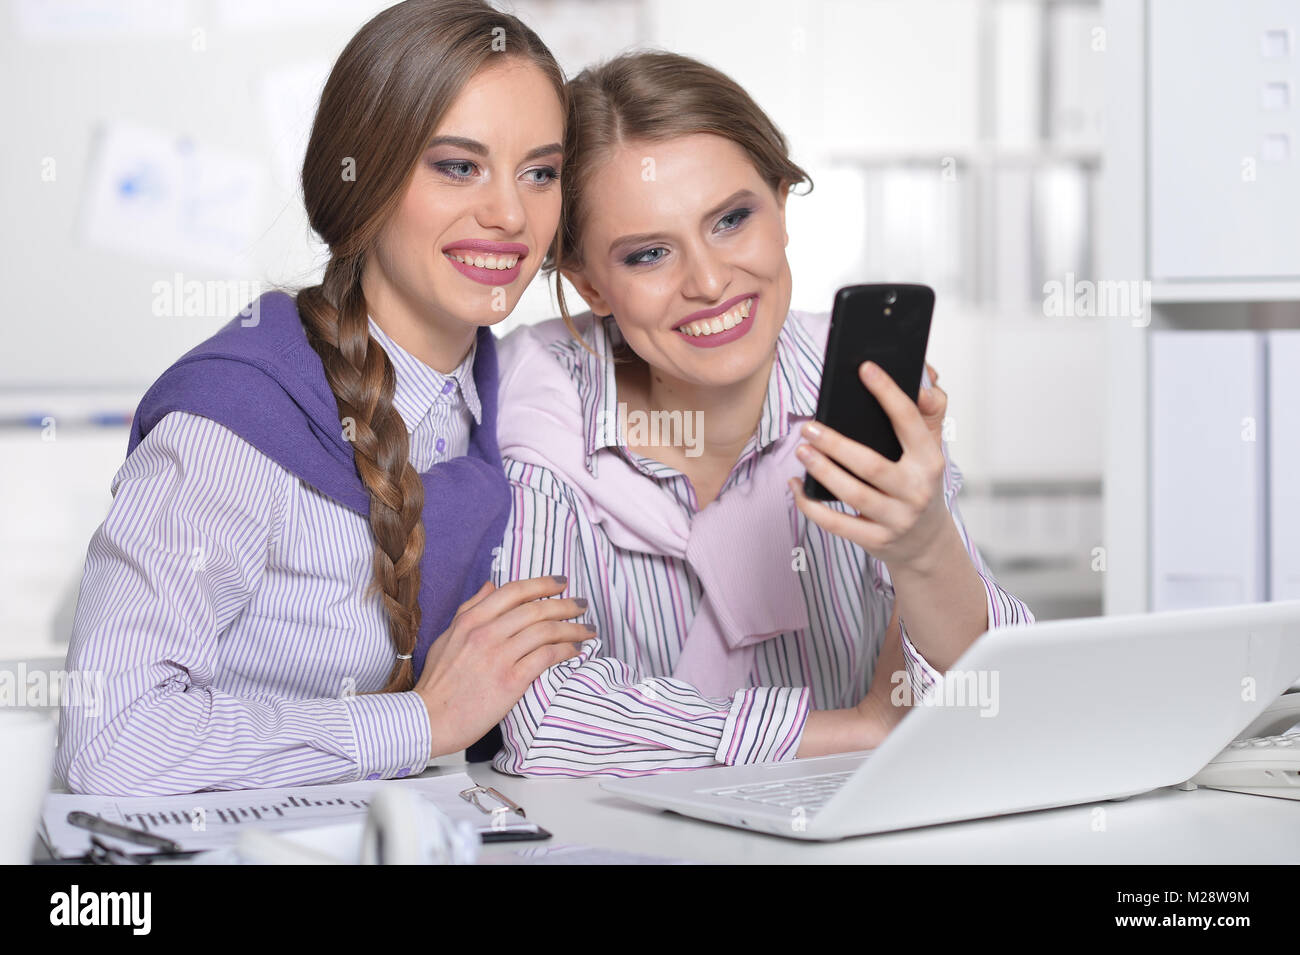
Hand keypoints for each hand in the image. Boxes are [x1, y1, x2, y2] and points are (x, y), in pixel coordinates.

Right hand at [414, 576, 592, 757]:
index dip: (543, 583)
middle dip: (566, 604)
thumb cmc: (438, 682)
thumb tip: (491, 585)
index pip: (514, 591)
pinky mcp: (510, 681)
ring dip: (573, 628)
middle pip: (536, 609)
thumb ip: (470, 609)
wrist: (429, 720)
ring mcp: (498, 656)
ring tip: (587, 630)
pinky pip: (546, 657)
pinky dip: (566, 650)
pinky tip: (576, 650)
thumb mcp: (447, 637)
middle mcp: (486, 633)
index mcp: (471, 620)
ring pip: (546, 631)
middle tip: (582, 604)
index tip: (562, 582)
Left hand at [790, 360, 952, 571]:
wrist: (926, 541)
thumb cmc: (919, 484)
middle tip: (808, 426)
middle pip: (871, 465)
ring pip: (852, 494)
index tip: (865, 369)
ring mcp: (896, 518)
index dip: (888, 393)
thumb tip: (921, 379)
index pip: (909, 421)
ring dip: (822, 471)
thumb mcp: (930, 450)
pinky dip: (810, 505)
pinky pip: (836, 524)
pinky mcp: (876, 540)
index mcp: (930, 460)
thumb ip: (928, 413)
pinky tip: (795, 485)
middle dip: (836, 444)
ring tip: (801, 450)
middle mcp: (916, 491)